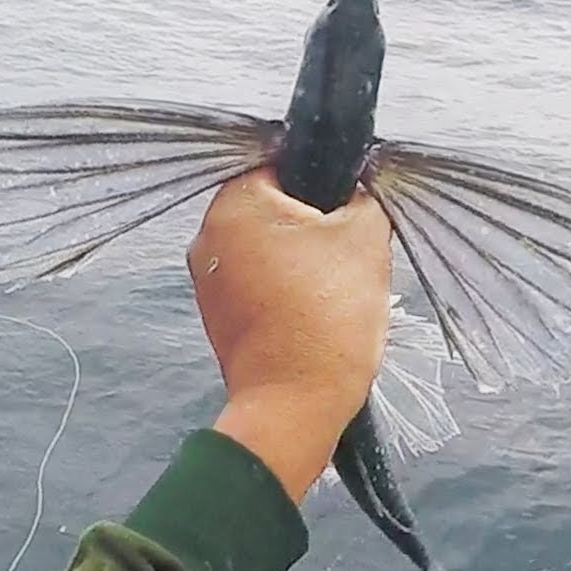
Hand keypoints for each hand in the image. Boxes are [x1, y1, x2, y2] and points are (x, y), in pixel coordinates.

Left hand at [186, 167, 392, 501]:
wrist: (295, 406)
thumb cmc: (328, 316)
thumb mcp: (365, 239)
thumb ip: (363, 199)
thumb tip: (356, 190)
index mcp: (233, 204)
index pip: (283, 165)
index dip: (326, 182)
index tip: (351, 208)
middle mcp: (206, 235)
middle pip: (272, 207)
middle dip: (314, 225)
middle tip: (349, 252)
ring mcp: (204, 279)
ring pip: (265, 247)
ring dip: (301, 259)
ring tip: (335, 287)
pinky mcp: (215, 315)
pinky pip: (256, 283)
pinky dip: (285, 289)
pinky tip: (314, 311)